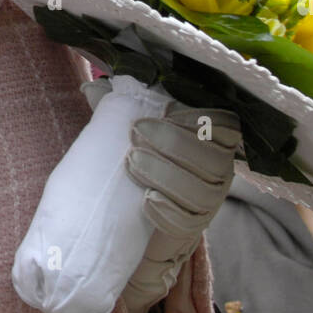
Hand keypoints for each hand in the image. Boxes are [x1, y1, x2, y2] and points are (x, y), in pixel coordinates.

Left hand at [120, 102, 239, 312]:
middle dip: (172, 142)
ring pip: (201, 189)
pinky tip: (146, 199)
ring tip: (132, 162)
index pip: (220, 123)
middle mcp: (221, 167)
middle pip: (211, 156)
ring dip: (165, 174)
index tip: (161, 109)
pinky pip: (188, 220)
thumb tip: (92, 85)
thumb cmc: (143, 163)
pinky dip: (167, 209)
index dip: (194, 117)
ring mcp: (212, 199)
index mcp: (213, 138)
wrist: (145, 218)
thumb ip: (123, 109)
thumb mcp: (137, 133)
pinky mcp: (197, 226)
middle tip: (135, 132)